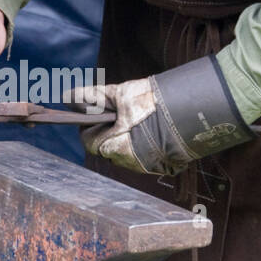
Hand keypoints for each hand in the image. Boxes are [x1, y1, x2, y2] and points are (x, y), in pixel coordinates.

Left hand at [74, 56, 253, 174]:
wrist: (191, 110)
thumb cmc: (151, 102)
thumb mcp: (120, 94)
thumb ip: (93, 96)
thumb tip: (69, 95)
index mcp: (113, 146)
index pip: (90, 142)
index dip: (90, 127)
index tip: (96, 116)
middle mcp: (127, 162)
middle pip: (108, 149)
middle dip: (110, 133)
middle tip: (118, 116)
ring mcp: (146, 167)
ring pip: (126, 154)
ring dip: (126, 141)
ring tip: (136, 122)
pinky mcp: (163, 167)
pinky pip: (145, 158)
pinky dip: (144, 147)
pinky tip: (151, 132)